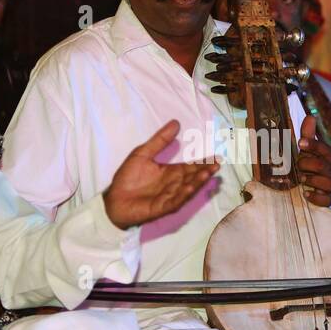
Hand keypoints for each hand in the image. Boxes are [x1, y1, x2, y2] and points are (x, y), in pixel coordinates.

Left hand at [105, 121, 219, 228]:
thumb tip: (176, 122)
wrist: (113, 199)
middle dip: (205, 171)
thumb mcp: (143, 153)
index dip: (203, 162)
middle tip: (217, 164)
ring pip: (187, 188)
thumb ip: (160, 140)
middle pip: (193, 177)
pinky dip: (183, 195)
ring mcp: (169, 196)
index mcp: (170, 172)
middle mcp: (173, 184)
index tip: (217, 156)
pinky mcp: (161, 207)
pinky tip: (190, 188)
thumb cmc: (127, 177)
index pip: (191, 166)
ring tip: (207, 174)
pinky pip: (175, 200)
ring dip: (197, 182)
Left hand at [296, 116, 330, 207]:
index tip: (300, 143)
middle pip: (323, 166)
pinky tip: (305, 193)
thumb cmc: (307, 165)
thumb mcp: (306, 150)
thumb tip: (310, 116)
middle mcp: (330, 171)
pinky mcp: (326, 200)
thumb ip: (307, 135)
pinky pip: (326, 200)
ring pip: (327, 183)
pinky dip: (315, 197)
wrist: (309, 188)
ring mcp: (328, 186)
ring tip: (300, 178)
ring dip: (312, 179)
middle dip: (308, 164)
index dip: (313, 145)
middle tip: (297, 164)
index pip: (324, 149)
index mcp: (326, 157)